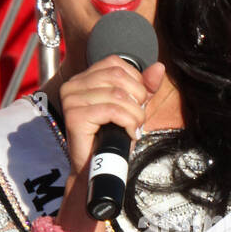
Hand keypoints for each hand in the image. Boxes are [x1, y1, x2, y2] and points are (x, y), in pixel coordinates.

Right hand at [59, 55, 166, 178]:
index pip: (115, 63)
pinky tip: (128, 133)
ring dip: (134, 114)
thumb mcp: (132, 107)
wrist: (95, 168)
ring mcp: (71, 100)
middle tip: (138, 118)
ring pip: (117, 95)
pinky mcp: (74, 116)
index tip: (138, 102)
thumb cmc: (111, 138)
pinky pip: (112, 111)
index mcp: (83, 78)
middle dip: (137, 98)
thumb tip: (159, 67)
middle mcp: (73, 85)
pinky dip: (127, 122)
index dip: (135, 81)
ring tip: (134, 128)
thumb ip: (144, 87)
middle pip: (117, 77)